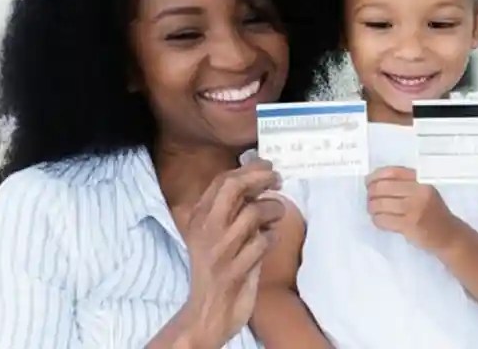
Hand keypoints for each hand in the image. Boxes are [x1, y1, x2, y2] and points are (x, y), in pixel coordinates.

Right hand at [174, 160, 285, 347]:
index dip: (249, 169)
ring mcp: (220, 250)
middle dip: (261, 178)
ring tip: (275, 217)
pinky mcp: (235, 269)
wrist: (209, 311)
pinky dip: (272, 238)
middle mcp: (206, 230)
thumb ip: (231, 209)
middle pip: (234, 188)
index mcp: (198, 218)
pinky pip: (263, 242)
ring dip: (273, 210)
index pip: (222, 181)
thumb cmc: (218, 269)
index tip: (268, 166)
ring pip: (253, 212)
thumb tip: (259, 180)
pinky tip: (269, 241)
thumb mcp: (216, 234)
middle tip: (278, 180)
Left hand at [366, 166, 461, 252]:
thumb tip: (376, 181)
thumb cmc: (434, 212)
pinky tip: (379, 219)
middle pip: (383, 188)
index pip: (392, 172)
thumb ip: (406, 184)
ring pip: (380, 204)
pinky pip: (383, 220)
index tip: (368, 181)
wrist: (448, 234)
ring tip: (373, 209)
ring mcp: (413, 210)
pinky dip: (377, 219)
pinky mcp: (408, 226)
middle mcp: (418, 193)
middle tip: (369, 197)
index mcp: (421, 181)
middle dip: (371, 192)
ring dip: (372, 207)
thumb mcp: (426, 191)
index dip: (376, 176)